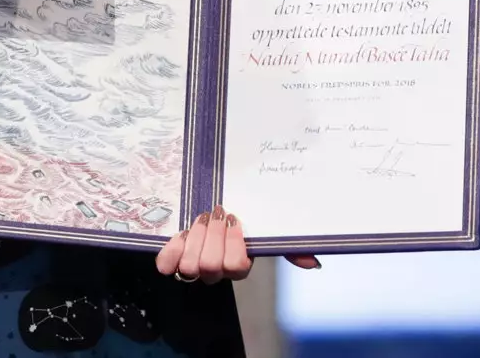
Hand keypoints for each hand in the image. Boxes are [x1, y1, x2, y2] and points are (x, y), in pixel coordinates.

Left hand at [156, 207, 320, 282]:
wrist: (211, 208)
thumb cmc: (241, 220)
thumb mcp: (266, 230)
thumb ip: (289, 246)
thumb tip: (313, 263)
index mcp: (238, 266)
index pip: (236, 266)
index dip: (233, 243)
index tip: (235, 217)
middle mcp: (214, 272)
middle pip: (210, 266)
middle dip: (213, 234)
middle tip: (218, 212)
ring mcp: (191, 268)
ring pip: (190, 266)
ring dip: (196, 237)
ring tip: (203, 217)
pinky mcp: (171, 261)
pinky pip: (166, 266)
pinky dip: (173, 249)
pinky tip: (181, 233)